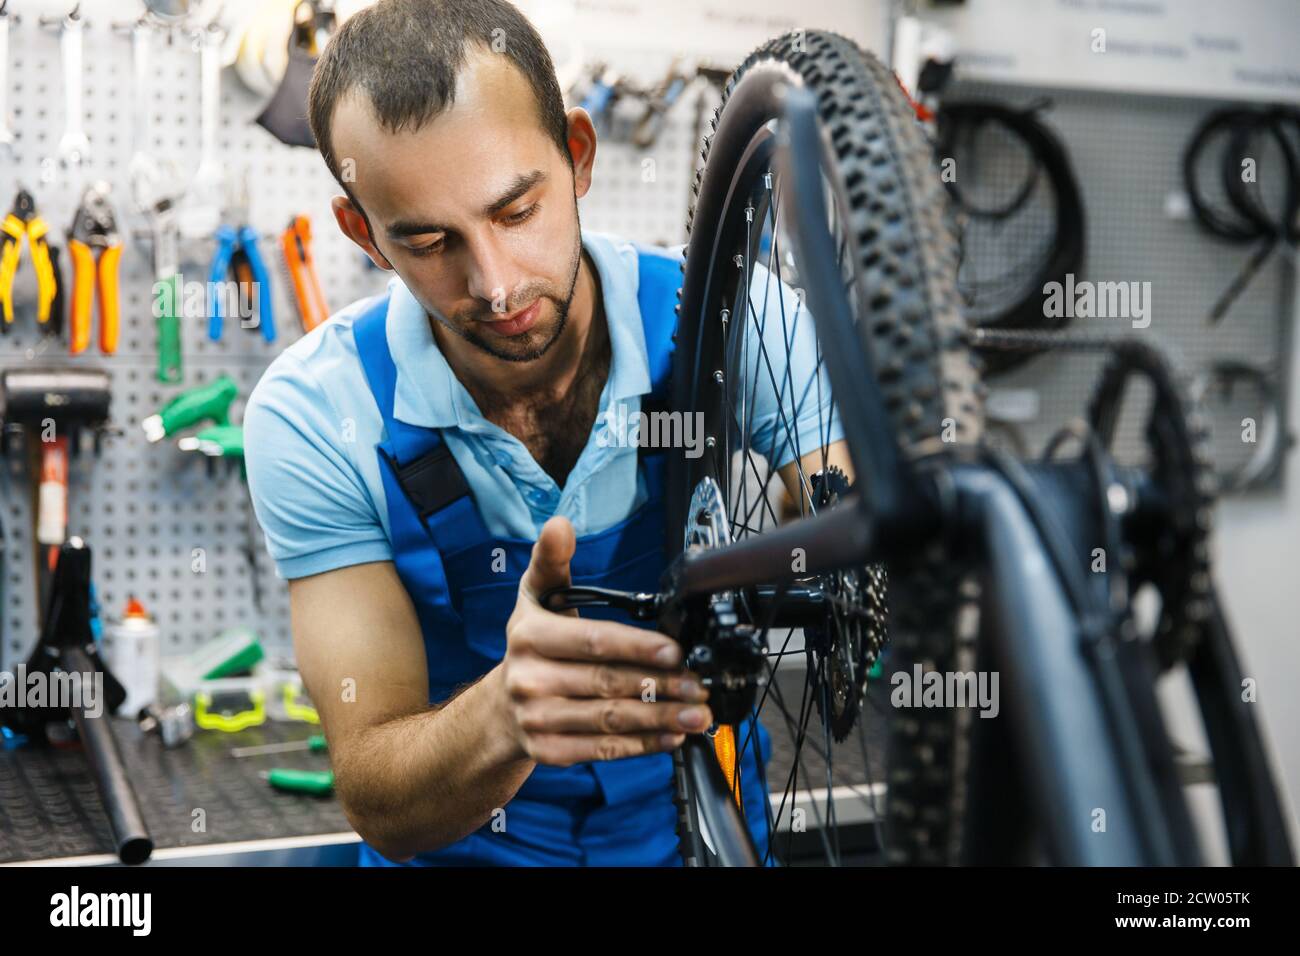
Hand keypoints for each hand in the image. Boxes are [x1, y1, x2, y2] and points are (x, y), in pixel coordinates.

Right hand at [498, 516, 711, 765]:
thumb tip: (559, 525)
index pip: (593, 641)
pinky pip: (602, 749)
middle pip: (607, 682)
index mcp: (529, 635)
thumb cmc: (532, 643)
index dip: (637, 646)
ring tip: (697, 713)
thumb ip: (552, 561)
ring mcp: (537, 719)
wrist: (500, 706)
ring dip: (660, 719)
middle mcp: (529, 679)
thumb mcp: (534, 596)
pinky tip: (671, 737)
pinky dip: (641, 745)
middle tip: (700, 685)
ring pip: (610, 720)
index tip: (676, 650)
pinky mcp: (547, 752)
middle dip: (661, 685)